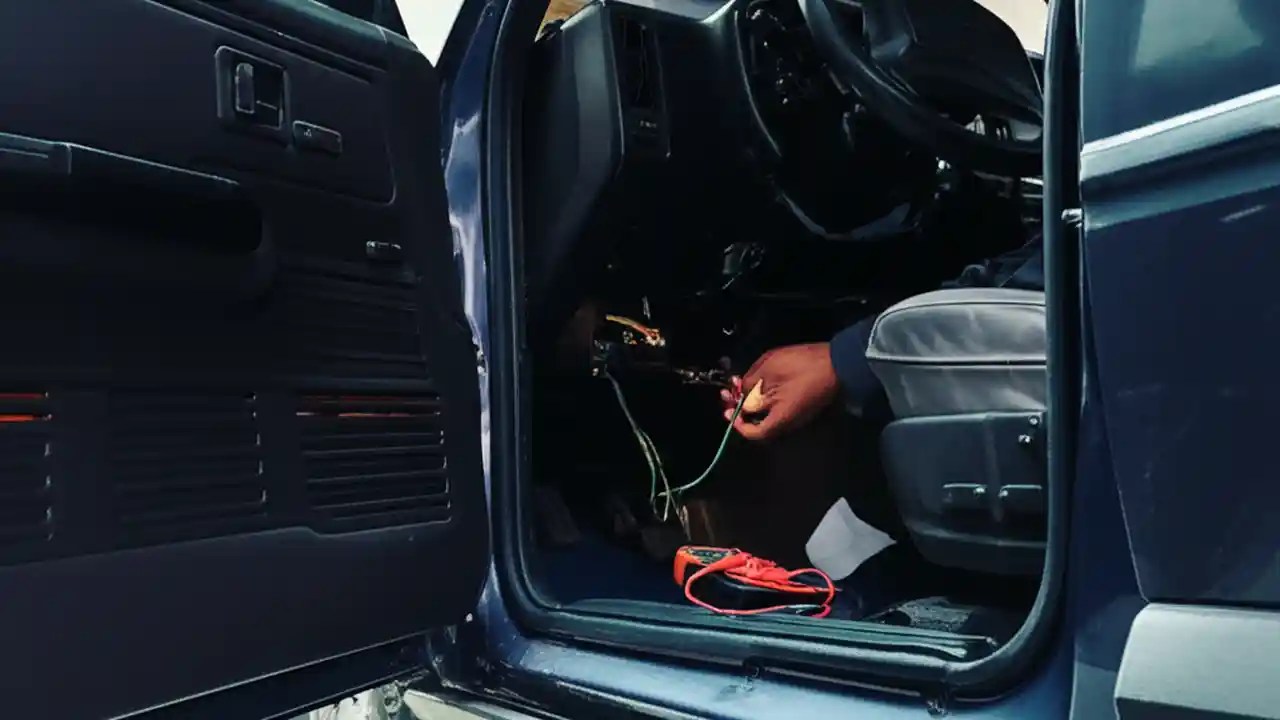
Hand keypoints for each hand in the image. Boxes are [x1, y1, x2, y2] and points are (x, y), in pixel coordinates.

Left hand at [719, 343, 839, 440]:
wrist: (838, 362)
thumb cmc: (802, 366)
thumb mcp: (769, 370)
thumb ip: (750, 384)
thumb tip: (741, 394)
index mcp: (779, 419)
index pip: (753, 433)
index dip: (738, 424)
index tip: (729, 409)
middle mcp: (789, 423)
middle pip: (760, 423)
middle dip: (742, 407)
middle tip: (732, 392)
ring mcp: (799, 415)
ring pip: (770, 414)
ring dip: (754, 401)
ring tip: (744, 385)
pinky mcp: (804, 406)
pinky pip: (780, 407)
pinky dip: (768, 398)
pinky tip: (763, 384)